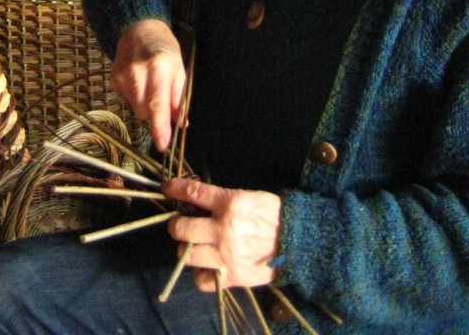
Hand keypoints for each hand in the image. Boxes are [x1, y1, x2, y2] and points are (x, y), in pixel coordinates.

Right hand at [110, 20, 186, 151]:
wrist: (138, 28)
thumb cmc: (163, 48)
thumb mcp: (179, 69)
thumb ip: (179, 98)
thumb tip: (180, 124)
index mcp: (158, 68)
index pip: (158, 104)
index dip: (160, 127)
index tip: (163, 144)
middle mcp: (137, 72)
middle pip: (145, 111)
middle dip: (155, 114)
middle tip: (163, 100)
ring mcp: (122, 76)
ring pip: (136, 108)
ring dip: (145, 104)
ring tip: (149, 85)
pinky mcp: (113, 79)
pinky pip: (127, 100)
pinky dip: (135, 97)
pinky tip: (138, 81)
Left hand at [164, 177, 280, 289]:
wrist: (300, 241)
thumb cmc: (275, 214)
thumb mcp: (249, 197)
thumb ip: (222, 200)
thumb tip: (196, 200)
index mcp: (230, 203)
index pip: (193, 193)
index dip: (175, 189)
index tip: (167, 188)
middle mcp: (225, 229)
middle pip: (181, 229)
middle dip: (176, 225)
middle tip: (181, 225)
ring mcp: (227, 255)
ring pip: (187, 255)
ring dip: (187, 249)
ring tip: (194, 246)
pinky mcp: (234, 276)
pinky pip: (202, 280)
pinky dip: (201, 273)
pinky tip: (208, 265)